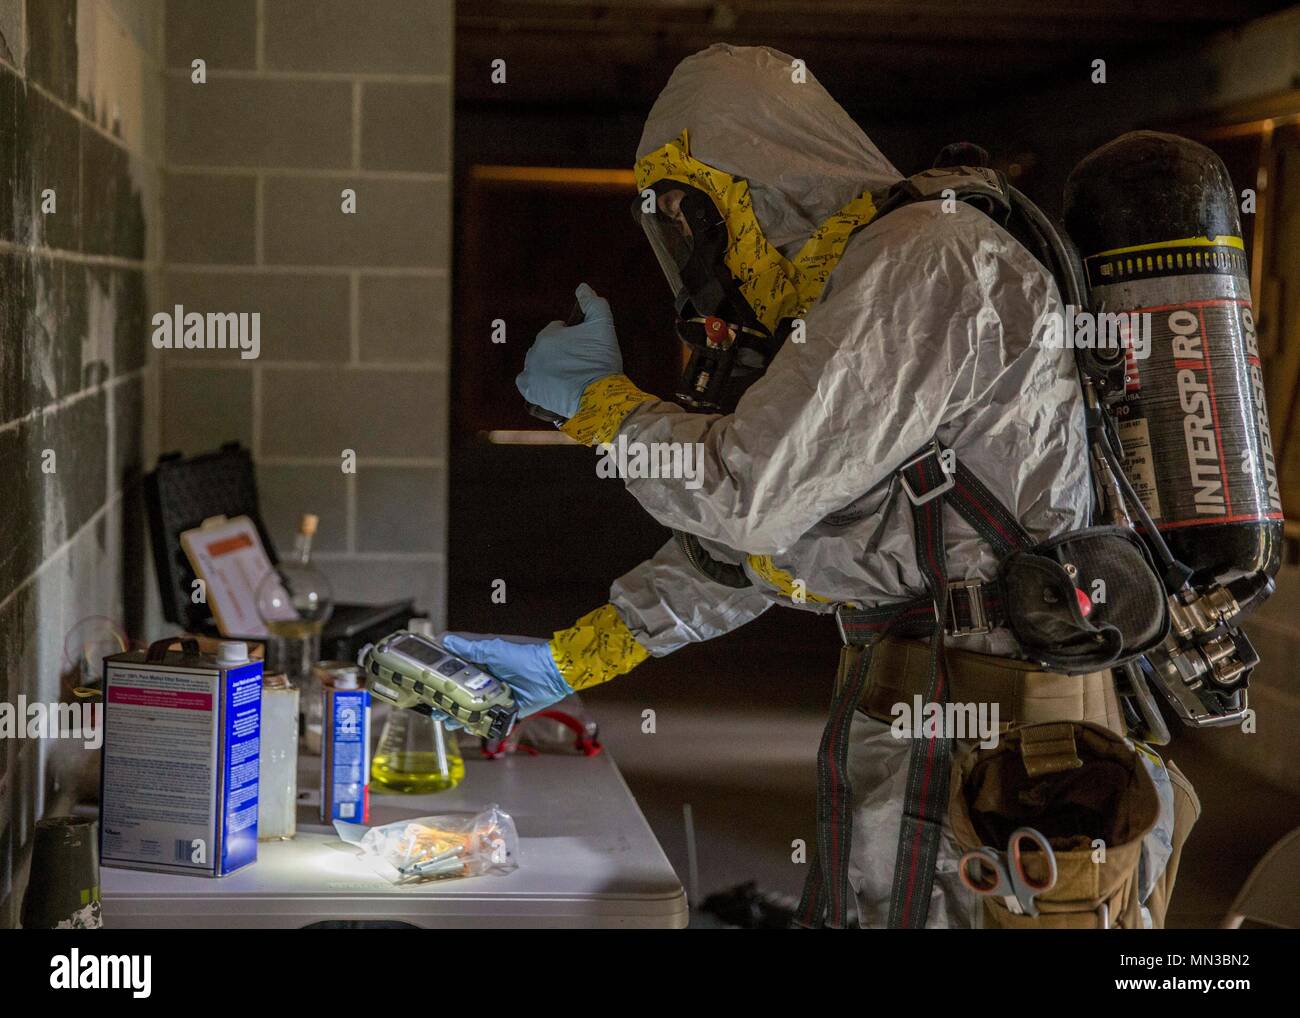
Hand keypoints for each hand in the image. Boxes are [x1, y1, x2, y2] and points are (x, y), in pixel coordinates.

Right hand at [440, 633, 573, 722]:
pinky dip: (477, 723)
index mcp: (481, 661)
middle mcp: (486, 678)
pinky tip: (467, 727)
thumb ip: (470, 648)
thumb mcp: (495, 649)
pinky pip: (488, 718)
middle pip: (460, 690)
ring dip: (458, 713)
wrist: (553, 673)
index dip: (440, 674)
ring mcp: (495, 694)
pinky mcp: (505, 708)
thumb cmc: (525, 656)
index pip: (455, 667)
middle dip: (446, 699)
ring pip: (471, 706)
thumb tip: (445, 639)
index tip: (424, 680)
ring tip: (447, 720)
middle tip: (433, 707)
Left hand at [516, 283, 621, 418]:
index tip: (583, 346)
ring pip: (536, 364)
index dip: (571, 336)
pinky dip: (535, 382)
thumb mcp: (603, 326)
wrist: (598, 397)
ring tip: (567, 376)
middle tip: (578, 363)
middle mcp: (534, 352)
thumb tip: (582, 287)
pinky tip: (548, 385)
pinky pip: (525, 383)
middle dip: (559, 352)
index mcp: (548, 335)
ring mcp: (531, 374)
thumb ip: (594, 303)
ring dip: (548, 366)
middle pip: (546, 347)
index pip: (556, 329)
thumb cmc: (600, 361)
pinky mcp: (531, 392)